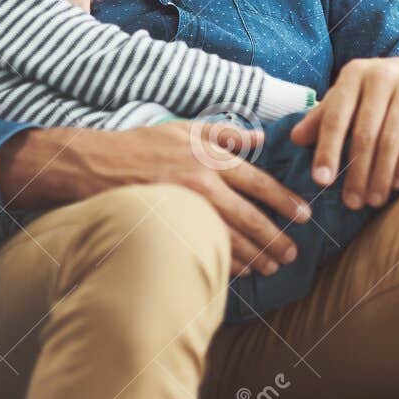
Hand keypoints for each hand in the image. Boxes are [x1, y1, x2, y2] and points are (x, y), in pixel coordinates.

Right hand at [0, 122, 310, 277]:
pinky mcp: (168, 226)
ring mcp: (184, 208)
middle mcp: (201, 184)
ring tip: (271, 266)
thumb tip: (259, 137)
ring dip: (254, 255)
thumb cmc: (142, 144)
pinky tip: (239, 270)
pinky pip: (201, 248)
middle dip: (274, 238)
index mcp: (209, 158)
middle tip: (292, 253)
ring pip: (228, 238)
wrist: (94, 165)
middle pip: (248, 217)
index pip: (258, 183)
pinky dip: (223, 262)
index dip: (284, 201)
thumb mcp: (184, 127)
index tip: (303, 216)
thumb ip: (224, 133)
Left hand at [287, 56, 398, 208]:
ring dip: (381, 175)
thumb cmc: (381, 91)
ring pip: (391, 138)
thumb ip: (324, 116)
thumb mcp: (351, 96)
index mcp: (354, 74)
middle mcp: (381, 75)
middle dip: (357, 172)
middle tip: (352, 203)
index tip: (321, 181)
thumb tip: (295, 139)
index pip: (336, 117)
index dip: (327, 151)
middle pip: (365, 133)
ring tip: (375, 200)